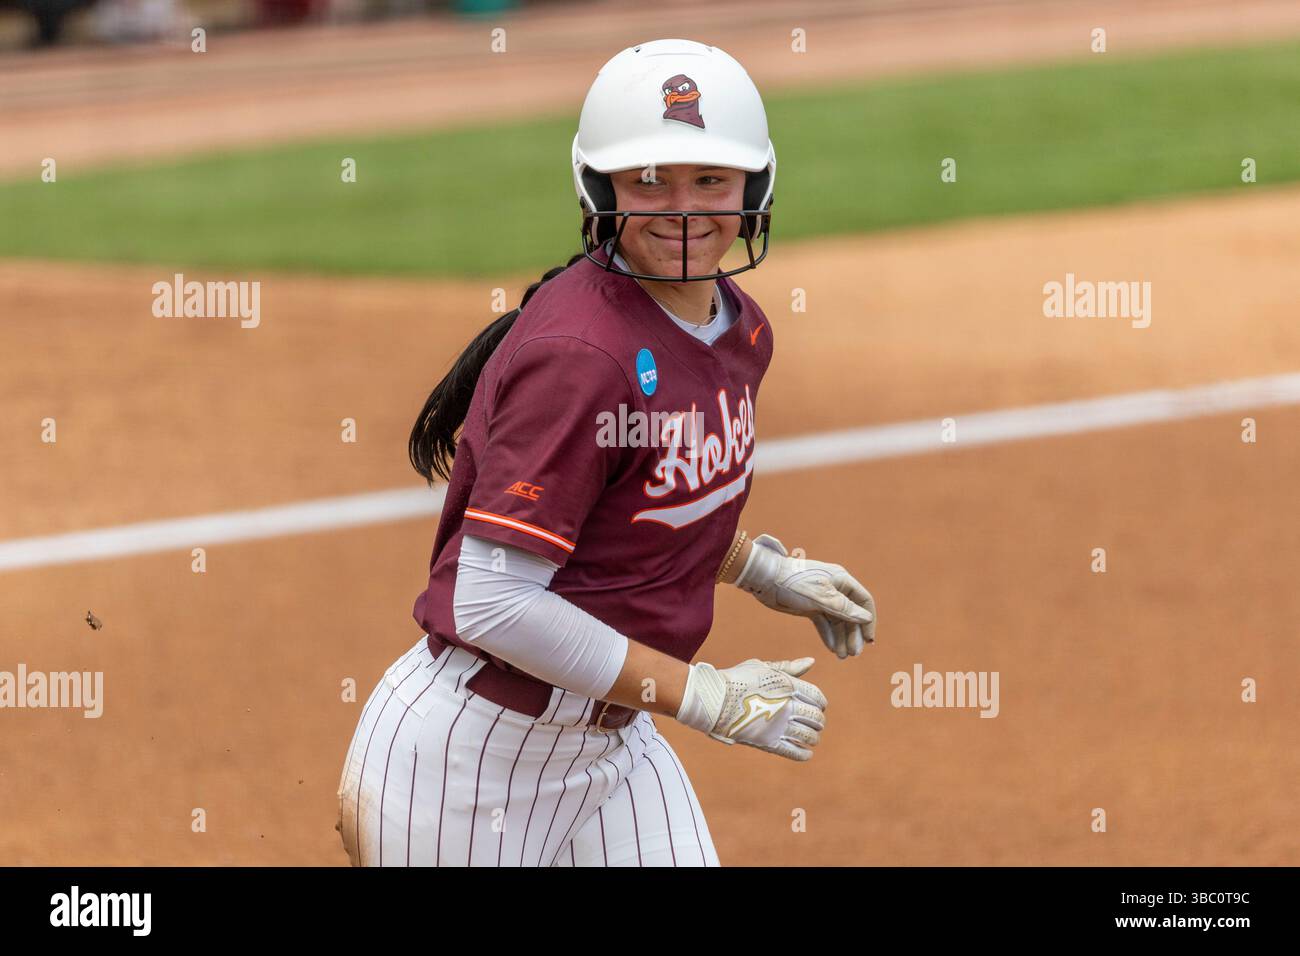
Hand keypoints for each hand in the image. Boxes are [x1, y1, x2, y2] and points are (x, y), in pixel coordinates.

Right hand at [675, 657, 826, 761]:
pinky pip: (793, 751)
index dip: (821, 703)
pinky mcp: (768, 742)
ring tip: (812, 737)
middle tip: (816, 723)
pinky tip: (807, 753)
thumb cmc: (737, 678)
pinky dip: (804, 754)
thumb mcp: (764, 667)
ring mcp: (778, 725)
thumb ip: (789, 667)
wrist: (714, 699)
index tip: (819, 706)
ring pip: (808, 735)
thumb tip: (811, 661)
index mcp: (787, 685)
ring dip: (813, 737)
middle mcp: (787, 705)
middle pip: (815, 717)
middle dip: (818, 721)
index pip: (817, 697)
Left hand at [734, 534, 875, 658]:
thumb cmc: (794, 583)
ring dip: (841, 637)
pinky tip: (832, 649)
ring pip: (837, 621)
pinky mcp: (811, 607)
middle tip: (854, 654)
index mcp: (842, 580)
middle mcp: (835, 589)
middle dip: (853, 634)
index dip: (869, 621)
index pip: (863, 601)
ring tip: (843, 656)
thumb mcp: (821, 597)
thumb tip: (866, 617)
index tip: (869, 640)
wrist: (765, 579)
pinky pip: (824, 623)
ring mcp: (823, 598)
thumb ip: (844, 609)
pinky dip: (828, 635)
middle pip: (851, 614)